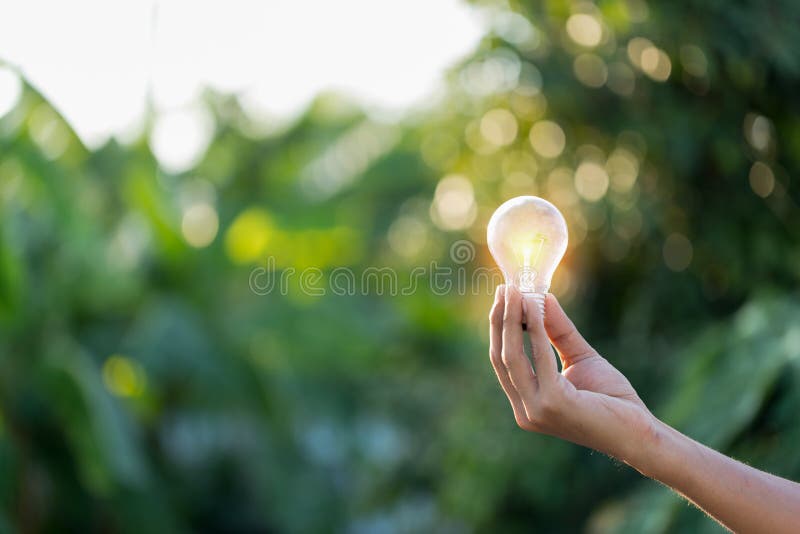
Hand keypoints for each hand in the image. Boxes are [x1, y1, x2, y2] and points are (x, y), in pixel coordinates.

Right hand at [489, 285, 654, 462]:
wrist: (639, 434)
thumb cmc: (611, 400)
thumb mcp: (580, 357)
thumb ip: (558, 332)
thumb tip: (542, 297)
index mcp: (526, 403)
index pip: (503, 362)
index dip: (499, 329)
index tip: (503, 298)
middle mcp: (525, 410)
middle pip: (501, 357)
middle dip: (500, 320)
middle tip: (504, 289)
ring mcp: (535, 409)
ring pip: (512, 357)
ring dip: (511, 320)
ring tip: (515, 292)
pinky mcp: (552, 403)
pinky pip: (539, 358)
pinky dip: (534, 330)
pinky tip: (535, 307)